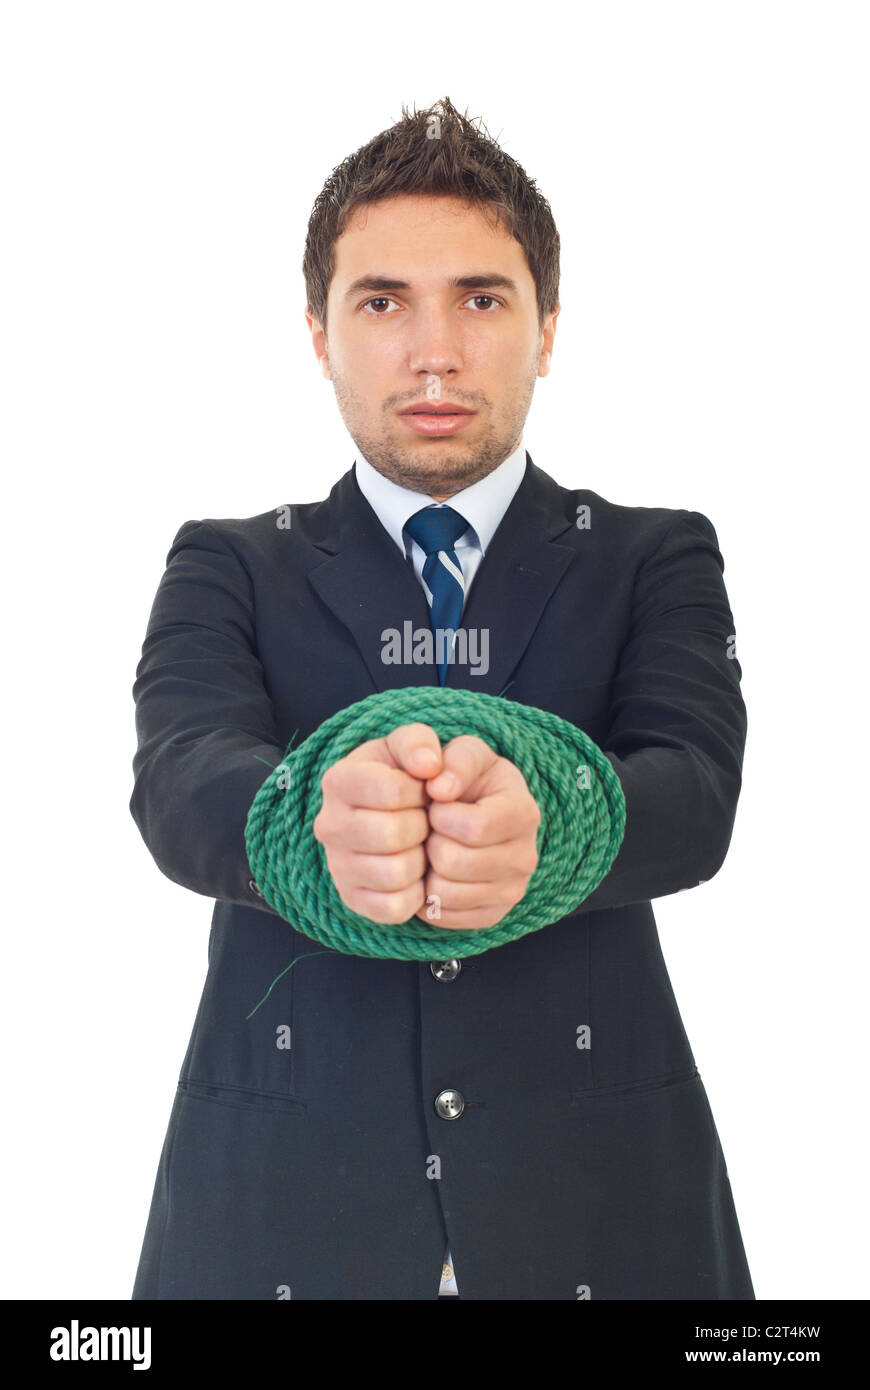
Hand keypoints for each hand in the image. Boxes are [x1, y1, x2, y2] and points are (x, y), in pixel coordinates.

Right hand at [312, 722, 443, 925]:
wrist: (393, 816)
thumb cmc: (405, 776)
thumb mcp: (410, 746)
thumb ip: (419, 742)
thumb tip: (430, 767)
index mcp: (338, 780)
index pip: (392, 791)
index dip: (419, 792)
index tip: (419, 789)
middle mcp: (328, 824)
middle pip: (395, 835)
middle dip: (422, 826)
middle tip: (422, 820)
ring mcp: (337, 866)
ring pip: (397, 873)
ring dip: (420, 859)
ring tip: (417, 844)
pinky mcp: (352, 900)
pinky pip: (395, 907)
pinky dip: (415, 893)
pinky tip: (413, 872)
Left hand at [414, 734, 541, 930]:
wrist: (469, 811)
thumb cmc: (464, 779)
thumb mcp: (463, 753)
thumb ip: (454, 758)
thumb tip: (440, 787)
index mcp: (524, 812)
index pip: (475, 827)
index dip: (441, 815)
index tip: (435, 803)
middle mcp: (526, 856)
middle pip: (454, 863)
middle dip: (430, 841)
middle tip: (432, 829)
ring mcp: (512, 890)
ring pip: (444, 894)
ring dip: (426, 869)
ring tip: (433, 848)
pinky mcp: (492, 915)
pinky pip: (443, 916)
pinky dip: (427, 896)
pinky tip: (433, 872)